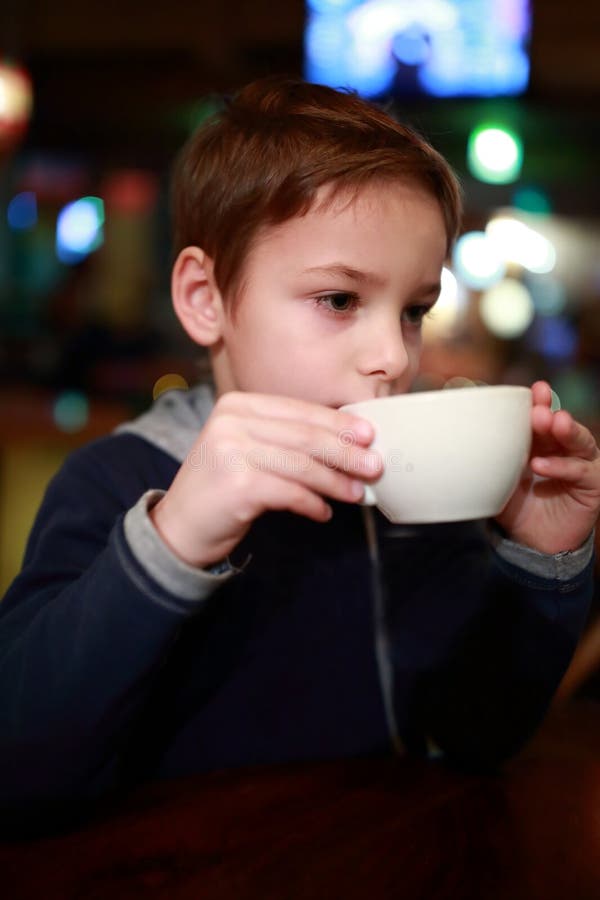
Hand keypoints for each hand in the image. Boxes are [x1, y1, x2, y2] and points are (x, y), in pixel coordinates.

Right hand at [149, 391, 381, 568]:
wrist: (179, 526)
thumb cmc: (221, 488)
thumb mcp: (246, 449)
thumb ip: (285, 440)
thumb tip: (347, 443)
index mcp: (237, 404)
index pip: (299, 410)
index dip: (338, 423)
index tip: (369, 435)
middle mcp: (231, 422)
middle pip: (305, 436)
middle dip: (345, 452)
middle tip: (374, 465)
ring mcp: (231, 451)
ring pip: (303, 465)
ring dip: (336, 481)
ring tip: (357, 493)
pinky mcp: (237, 484)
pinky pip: (291, 492)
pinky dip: (312, 504)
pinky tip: (323, 512)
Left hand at [495, 381, 599, 553]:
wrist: (534, 543)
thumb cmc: (517, 507)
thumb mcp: (499, 481)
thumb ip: (490, 462)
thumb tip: (459, 443)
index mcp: (542, 442)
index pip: (543, 417)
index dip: (540, 403)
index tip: (536, 390)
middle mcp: (564, 449)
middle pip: (560, 425)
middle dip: (550, 413)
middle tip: (538, 409)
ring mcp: (582, 464)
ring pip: (579, 441)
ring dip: (566, 430)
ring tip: (553, 422)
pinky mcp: (592, 484)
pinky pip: (579, 471)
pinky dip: (561, 466)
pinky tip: (541, 465)